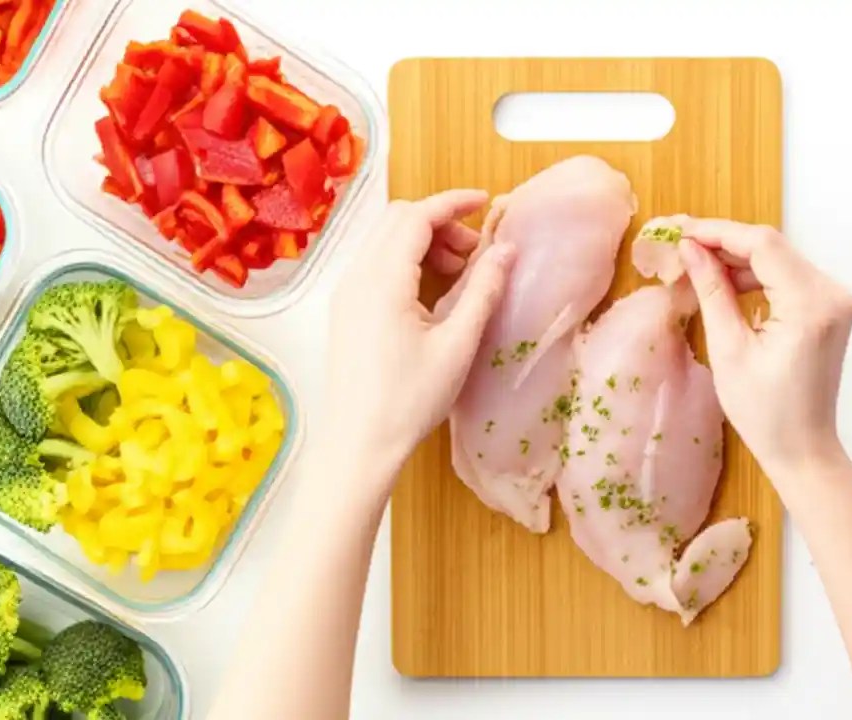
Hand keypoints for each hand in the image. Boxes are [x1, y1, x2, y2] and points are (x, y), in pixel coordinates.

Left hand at [324, 189, 515, 486]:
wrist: (358, 444)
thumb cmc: (409, 400)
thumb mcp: (457, 345)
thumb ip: (482, 291)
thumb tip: (505, 250)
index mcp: (382, 280)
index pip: (416, 216)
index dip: (454, 202)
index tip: (487, 203)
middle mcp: (356, 276)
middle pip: (397, 220)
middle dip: (440, 222)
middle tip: (477, 251)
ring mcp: (346, 292)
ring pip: (385, 240)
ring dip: (424, 242)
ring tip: (461, 273)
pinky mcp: (346, 310)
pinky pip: (376, 264)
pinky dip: (407, 261)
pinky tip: (433, 292)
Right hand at [677, 219, 851, 482]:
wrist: (803, 448)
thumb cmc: (765, 412)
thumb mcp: (728, 349)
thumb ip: (712, 291)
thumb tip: (690, 250)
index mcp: (810, 306)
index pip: (763, 245)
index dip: (719, 232)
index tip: (682, 231)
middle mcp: (832, 294)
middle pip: (774, 247)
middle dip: (727, 243)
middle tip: (683, 247)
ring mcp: (835, 299)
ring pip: (780, 258)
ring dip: (740, 259)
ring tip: (699, 268)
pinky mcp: (830, 307)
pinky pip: (790, 276)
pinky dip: (758, 276)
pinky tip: (727, 284)